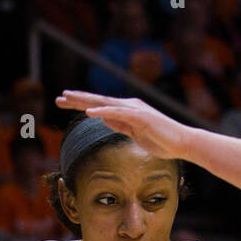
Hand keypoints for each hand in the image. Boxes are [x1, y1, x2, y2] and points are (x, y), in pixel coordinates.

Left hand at [55, 91, 194, 161]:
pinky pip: (118, 113)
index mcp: (126, 111)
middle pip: (98, 101)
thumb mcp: (135, 133)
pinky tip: (89, 113)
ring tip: (68, 99)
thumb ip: (120, 125)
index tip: (65, 103)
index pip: (100, 106)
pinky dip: (103, 112)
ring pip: (104, 103)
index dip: (81, 104)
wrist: (182, 142)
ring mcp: (134, 110)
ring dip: (85, 101)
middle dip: (78, 99)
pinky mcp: (140, 117)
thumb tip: (104, 119)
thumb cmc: (161, 140)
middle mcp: (128, 106)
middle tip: (59, 97)